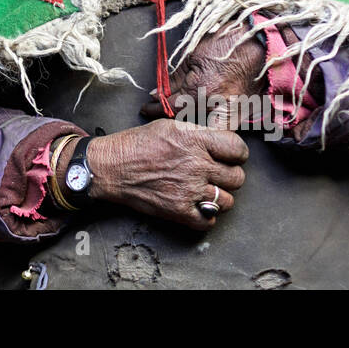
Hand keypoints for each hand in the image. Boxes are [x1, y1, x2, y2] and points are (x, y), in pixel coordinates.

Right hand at [85, 119, 247, 230]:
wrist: (110, 167)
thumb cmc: (135, 144)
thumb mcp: (169, 126)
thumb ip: (197, 133)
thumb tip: (218, 140)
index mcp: (195, 139)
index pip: (238, 149)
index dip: (237, 154)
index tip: (229, 157)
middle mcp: (196, 164)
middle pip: (237, 177)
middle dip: (229, 176)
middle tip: (216, 175)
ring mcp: (189, 190)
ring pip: (227, 201)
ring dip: (219, 198)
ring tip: (205, 191)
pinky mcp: (179, 210)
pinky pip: (209, 221)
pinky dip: (206, 217)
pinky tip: (197, 207)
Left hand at [142, 21, 267, 128]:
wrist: (263, 43)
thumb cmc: (228, 43)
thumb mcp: (194, 55)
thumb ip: (175, 77)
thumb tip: (157, 92)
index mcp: (200, 89)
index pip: (170, 107)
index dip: (155, 108)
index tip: (146, 108)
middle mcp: (215, 106)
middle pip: (184, 122)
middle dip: (169, 118)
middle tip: (157, 112)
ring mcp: (231, 113)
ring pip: (202, 127)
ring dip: (188, 123)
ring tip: (178, 114)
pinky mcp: (243, 115)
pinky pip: (221, 127)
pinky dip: (209, 125)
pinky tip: (201, 119)